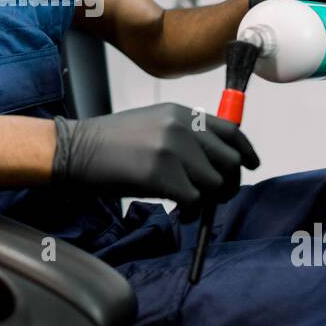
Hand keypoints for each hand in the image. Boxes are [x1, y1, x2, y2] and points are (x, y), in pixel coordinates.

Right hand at [51, 102, 259, 221]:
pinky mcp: (162, 175)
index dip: (246, 151)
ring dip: (206, 200)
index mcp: (182, 113)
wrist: (75, 149)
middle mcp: (182, 128)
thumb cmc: (110, 143)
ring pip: (215, 183)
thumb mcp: (153, 124)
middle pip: (230, 161)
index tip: (251, 165)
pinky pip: (195, 200)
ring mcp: (173, 150)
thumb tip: (215, 162)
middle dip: (227, 184)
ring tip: (189, 206)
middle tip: (214, 197)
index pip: (232, 130)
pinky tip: (179, 212)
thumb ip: (185, 135)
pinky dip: (191, 211)